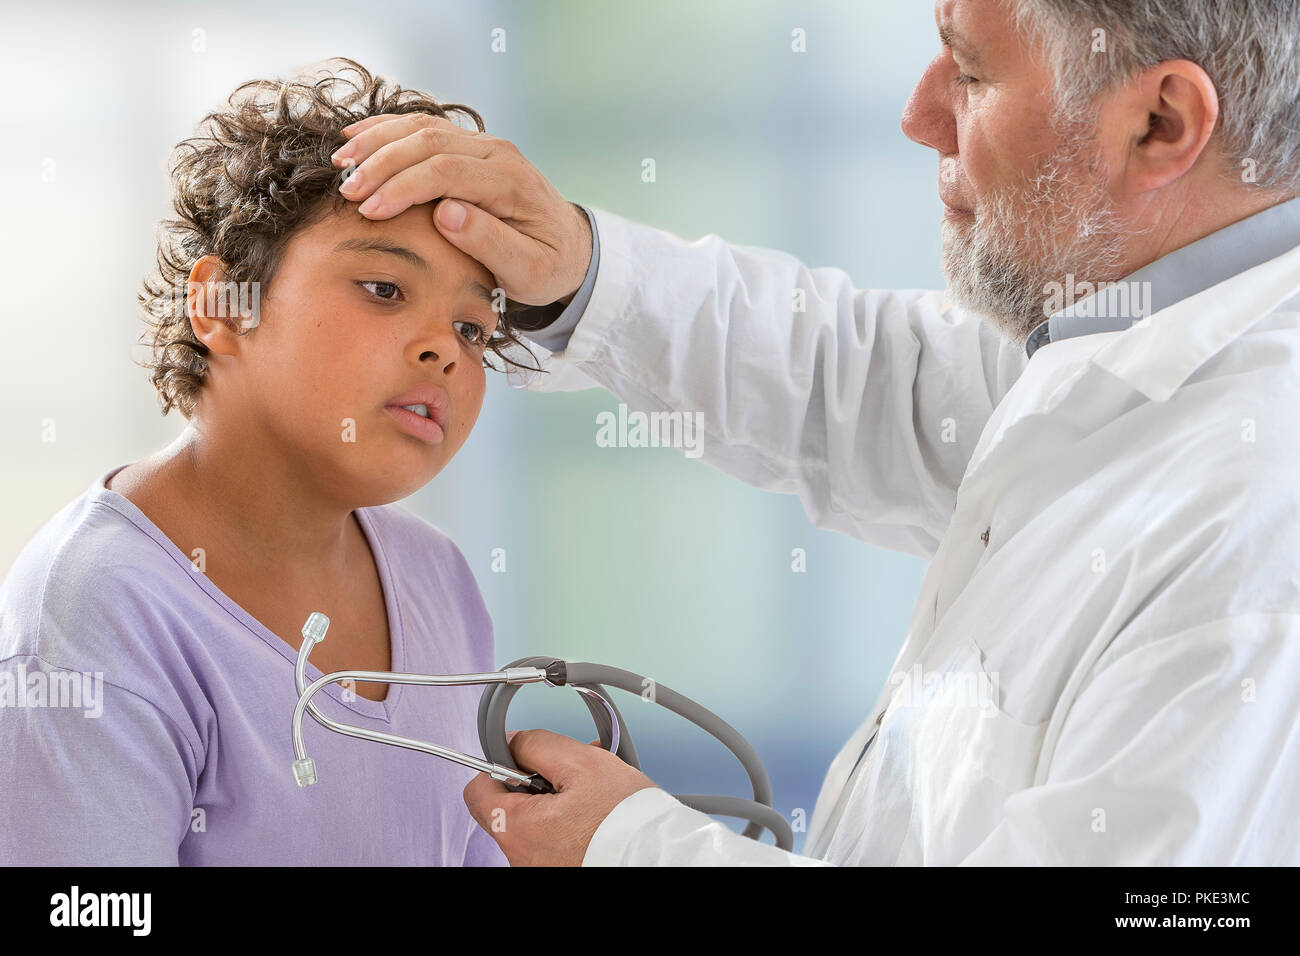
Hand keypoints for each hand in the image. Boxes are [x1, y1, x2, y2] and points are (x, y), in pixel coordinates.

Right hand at [331, 114, 592, 306]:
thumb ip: (491, 242)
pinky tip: (357, 140)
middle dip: (382, 163)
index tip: (370, 211)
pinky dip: (388, 131)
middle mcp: (496, 153)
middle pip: (429, 142)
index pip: (445, 171)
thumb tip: (447, 213)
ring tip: (341, 164)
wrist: (571, 248)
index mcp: (509, 182)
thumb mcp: (528, 270)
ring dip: (379, 142)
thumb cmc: (548, 265)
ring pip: (423, 128)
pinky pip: (425, 129)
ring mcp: (483, 146)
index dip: (403, 187)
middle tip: (346, 191)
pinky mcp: (471, 148)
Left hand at [463, 729, 657, 865]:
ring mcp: (541, 868)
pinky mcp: (560, 870)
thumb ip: (537, 745)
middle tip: (574, 774)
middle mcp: (521, 858)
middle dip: (539, 781)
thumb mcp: (581, 763)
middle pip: (510, 805)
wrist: (660, 855)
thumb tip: (511, 741)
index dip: (499, 763)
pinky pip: (554, 838)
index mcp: (517, 831)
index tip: (526, 757)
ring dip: (560, 799)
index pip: (477, 789)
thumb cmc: (626, 818)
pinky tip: (597, 810)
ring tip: (595, 792)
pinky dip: (571, 820)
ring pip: (536, 820)